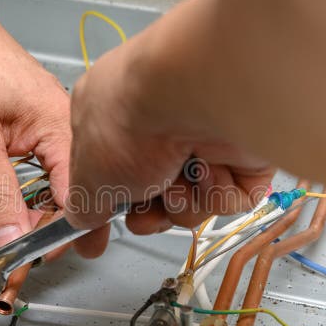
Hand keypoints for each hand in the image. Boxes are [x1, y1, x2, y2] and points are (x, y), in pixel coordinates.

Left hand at [0, 0, 70, 247]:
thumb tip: (12, 241)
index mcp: (64, 126)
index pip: (78, 195)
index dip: (60, 232)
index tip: (36, 257)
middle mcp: (68, 124)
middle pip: (74, 192)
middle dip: (52, 227)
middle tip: (22, 254)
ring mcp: (53, 122)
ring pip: (59, 181)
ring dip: (37, 209)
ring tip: (13, 232)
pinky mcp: (36, 121)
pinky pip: (45, 165)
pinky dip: (29, 188)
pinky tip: (14, 202)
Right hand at [65, 32, 273, 254]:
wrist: (193, 96)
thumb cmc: (135, 118)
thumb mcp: (87, 176)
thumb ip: (82, 204)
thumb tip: (82, 219)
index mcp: (115, 116)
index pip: (114, 173)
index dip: (112, 206)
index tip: (104, 230)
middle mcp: (162, 123)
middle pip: (156, 196)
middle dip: (151, 213)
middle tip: (148, 205)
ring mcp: (205, 135)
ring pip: (194, 201)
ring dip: (182, 203)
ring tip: (178, 179)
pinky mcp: (243, 151)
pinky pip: (230, 198)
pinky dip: (217, 194)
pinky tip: (208, 170)